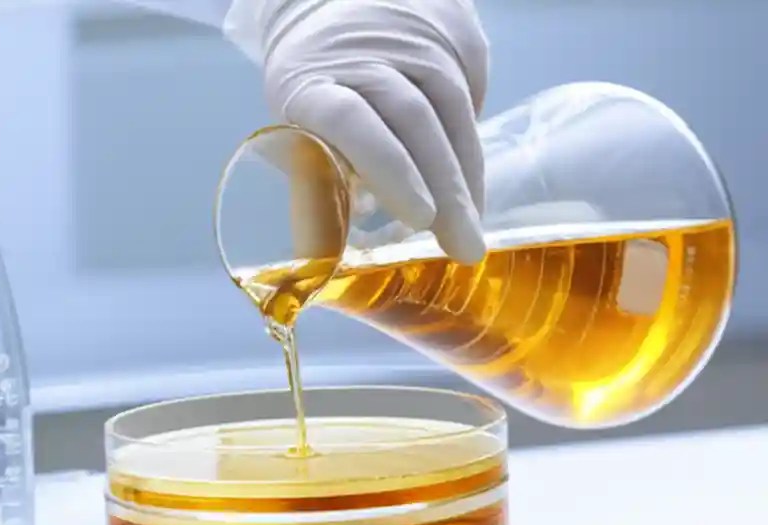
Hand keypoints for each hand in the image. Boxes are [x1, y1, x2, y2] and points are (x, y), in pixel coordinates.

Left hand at [226, 0, 490, 263]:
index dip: (389, 167)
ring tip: (470, 229)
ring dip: (466, 178)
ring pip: (453, 110)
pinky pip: (472, 97)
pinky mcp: (455, 37)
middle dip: (446, 191)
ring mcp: (415, 42)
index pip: (351, 120)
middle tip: (464, 247)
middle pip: (415, 120)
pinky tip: (471, 189)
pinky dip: (471, 150)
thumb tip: (323, 256)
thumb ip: (313, 182)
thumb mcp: (295, 128)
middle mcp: (367, 56)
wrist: (336, 7)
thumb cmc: (313, 85)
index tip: (420, 218)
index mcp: (311, 82)